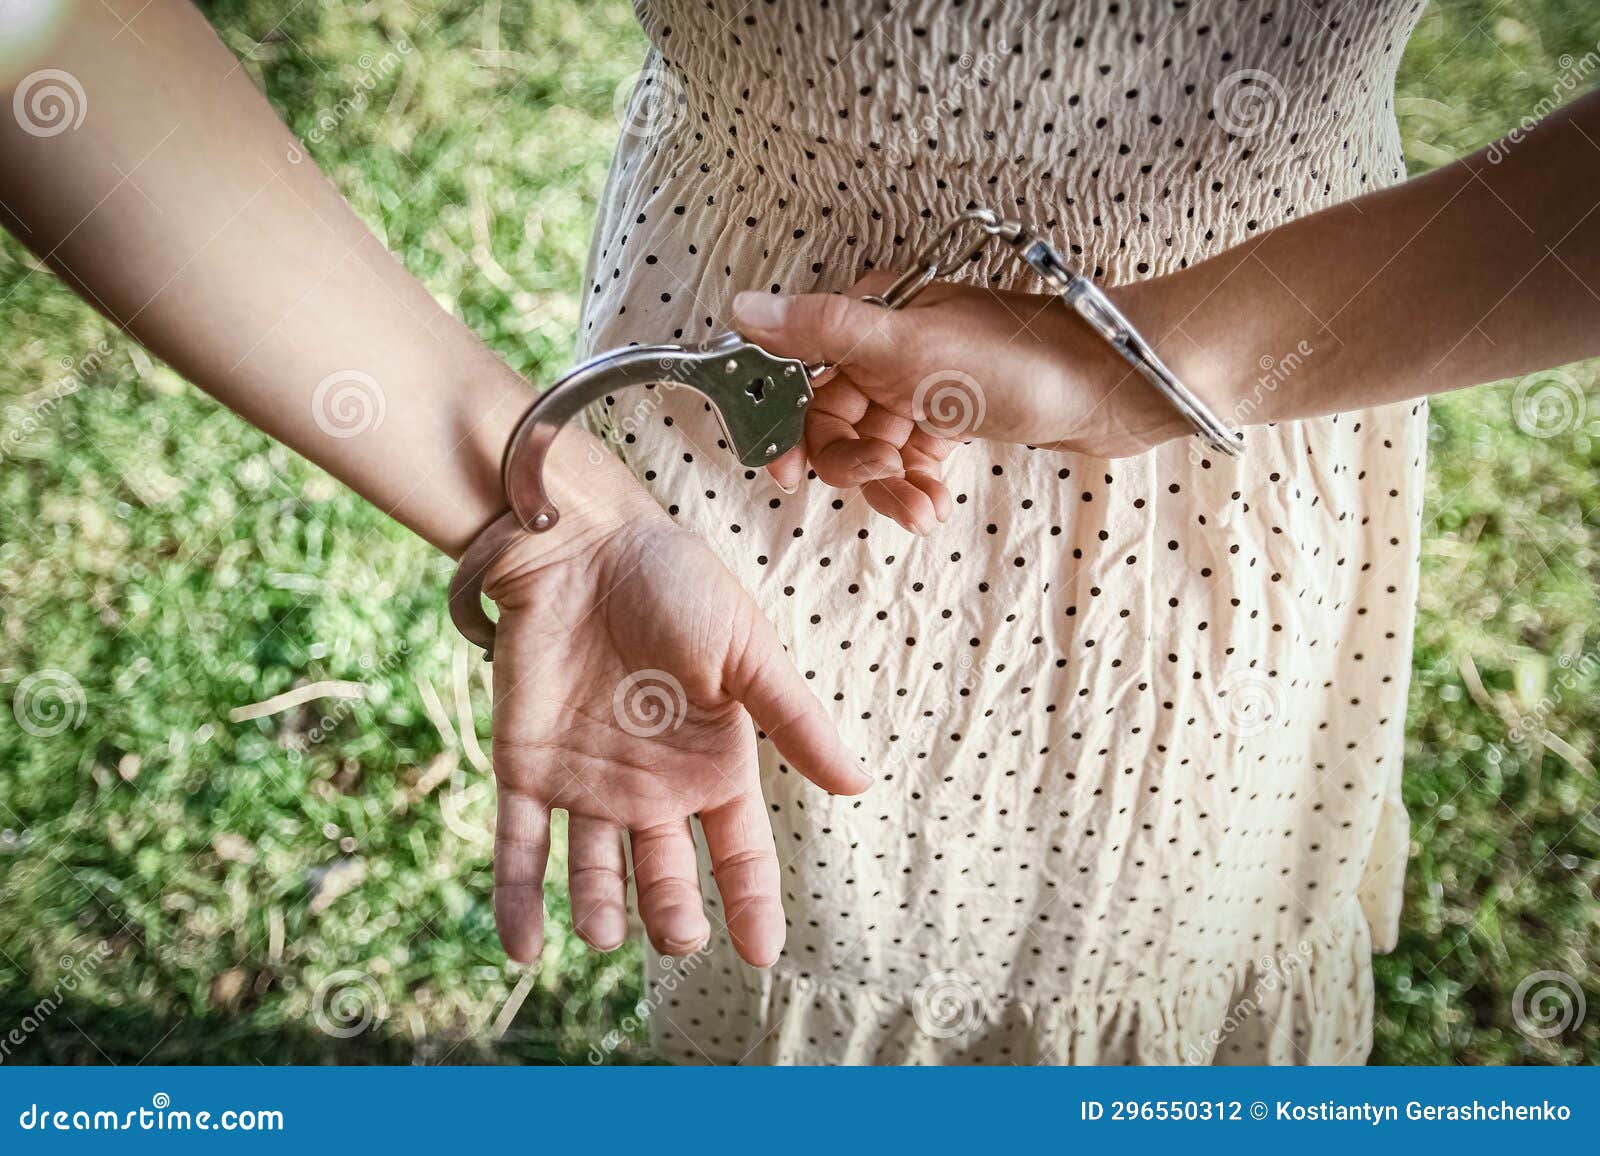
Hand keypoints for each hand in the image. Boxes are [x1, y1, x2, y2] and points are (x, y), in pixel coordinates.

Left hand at [482, 497, 869, 966]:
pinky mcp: (525, 766)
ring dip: (598, 910)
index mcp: (711, 762)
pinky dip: (518, 896)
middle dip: (674, 912)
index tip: (762, 954)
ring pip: (594, 871)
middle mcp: (652, 786)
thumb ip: (794, 719)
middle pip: (666, 873)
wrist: (579, 540)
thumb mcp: (747, 649)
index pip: (739, 850)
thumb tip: (860, 784)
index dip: (752, 902)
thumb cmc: (673, 584)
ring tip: (605, 934)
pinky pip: (520, 844)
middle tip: (681, 936)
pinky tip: (520, 947)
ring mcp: (587, 781)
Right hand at [735, 274, 1206, 530]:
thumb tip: (744, 307)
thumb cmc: (1022, 361)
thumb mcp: (910, 347)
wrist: (1116, 388)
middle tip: (882, 479)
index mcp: (873, 316)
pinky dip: (916, 484)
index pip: (800, 373)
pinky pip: (912, 456)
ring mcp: (924, 381)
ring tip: (919, 510)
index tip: (783, 470)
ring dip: (888, 484)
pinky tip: (932, 506)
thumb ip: (823, 330)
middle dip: (852, 462)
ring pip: (874, 444)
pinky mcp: (956, 412)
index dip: (786, 424)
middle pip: (835, 418)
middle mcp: (892, 344)